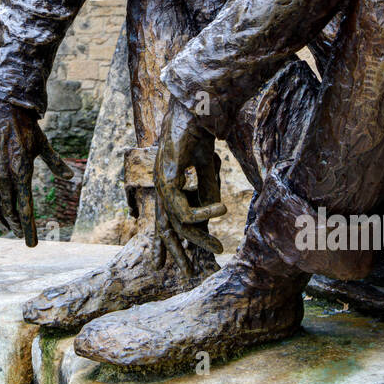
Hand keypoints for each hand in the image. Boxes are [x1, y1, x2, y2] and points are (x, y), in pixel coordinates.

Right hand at [0, 98, 72, 246]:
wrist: (1, 106)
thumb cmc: (26, 127)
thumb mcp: (42, 145)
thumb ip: (55, 163)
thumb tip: (70, 177)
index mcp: (23, 171)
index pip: (26, 208)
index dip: (28, 228)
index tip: (31, 243)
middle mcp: (5, 174)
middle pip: (9, 210)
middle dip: (16, 226)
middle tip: (21, 235)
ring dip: (1, 218)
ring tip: (9, 225)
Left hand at [153, 99, 226, 274]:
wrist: (194, 110)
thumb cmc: (199, 135)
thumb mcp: (207, 171)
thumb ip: (207, 193)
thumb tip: (213, 217)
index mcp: (167, 185)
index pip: (163, 221)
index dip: (164, 244)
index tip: (167, 265)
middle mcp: (161, 186)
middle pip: (165, 229)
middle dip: (175, 254)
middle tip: (187, 274)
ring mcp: (161, 183)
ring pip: (177, 225)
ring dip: (199, 240)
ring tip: (219, 250)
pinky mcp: (167, 178)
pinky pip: (183, 210)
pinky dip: (203, 215)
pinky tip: (222, 212)